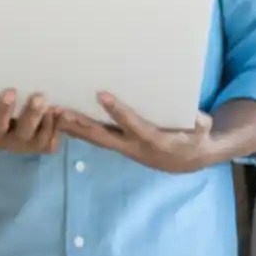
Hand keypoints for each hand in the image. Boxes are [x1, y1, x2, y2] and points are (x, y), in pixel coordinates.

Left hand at [58, 92, 215, 173]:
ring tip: (52, 116)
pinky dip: (79, 132)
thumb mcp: (203, 132)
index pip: (133, 125)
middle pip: (103, 137)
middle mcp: (134, 147)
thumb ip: (200, 125)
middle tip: (61, 113)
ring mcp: (124, 148)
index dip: (118, 111)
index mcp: (154, 140)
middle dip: (82, 125)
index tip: (101, 94)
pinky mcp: (119, 146)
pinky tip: (61, 123)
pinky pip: (96, 139)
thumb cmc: (195, 140)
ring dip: (74, 129)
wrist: (187, 161)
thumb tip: (198, 118)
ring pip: (95, 139)